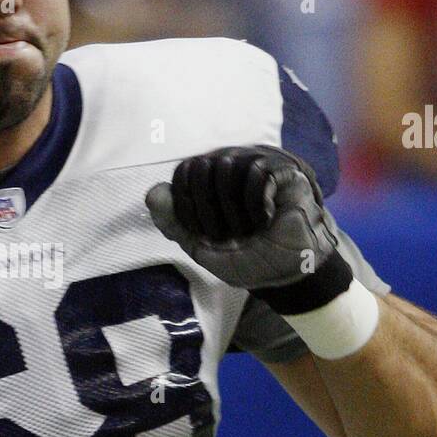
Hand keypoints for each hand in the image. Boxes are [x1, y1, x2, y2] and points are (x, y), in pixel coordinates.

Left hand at [145, 145, 343, 299]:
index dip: (188, 209)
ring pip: (226, 167)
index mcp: (206, 181)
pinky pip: (256, 172)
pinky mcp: (282, 169)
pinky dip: (256, 204)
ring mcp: (255, 164)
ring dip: (234, 211)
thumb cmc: (245, 257)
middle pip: (200, 169)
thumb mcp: (199, 246)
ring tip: (249, 229)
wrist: (284, 273)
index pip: (182, 174)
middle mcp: (228, 165)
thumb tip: (152, 193)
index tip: (206, 235)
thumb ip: (172, 222)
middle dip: (210, 213)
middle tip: (230, 235)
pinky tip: (265, 219)